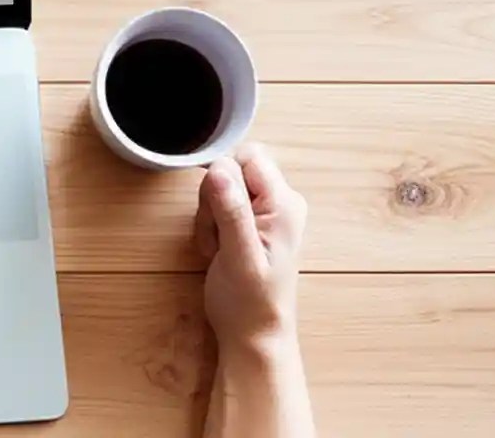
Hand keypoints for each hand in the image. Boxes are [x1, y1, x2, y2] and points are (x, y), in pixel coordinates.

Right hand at [195, 143, 306, 352]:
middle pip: (232, 171)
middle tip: (217, 236)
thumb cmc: (250, 303)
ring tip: (218, 249)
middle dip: (213, 200)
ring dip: (209, 217)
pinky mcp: (250, 224)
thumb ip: (231, 212)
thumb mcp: (239, 257)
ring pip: (221, 189)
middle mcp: (280, 202)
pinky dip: (211, 227)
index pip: (248, 157)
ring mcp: (266, 213)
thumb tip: (219, 168)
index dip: (223, 177)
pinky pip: (220, 206)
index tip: (216, 209)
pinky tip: (217, 251)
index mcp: (285, 204)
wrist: (254, 336)